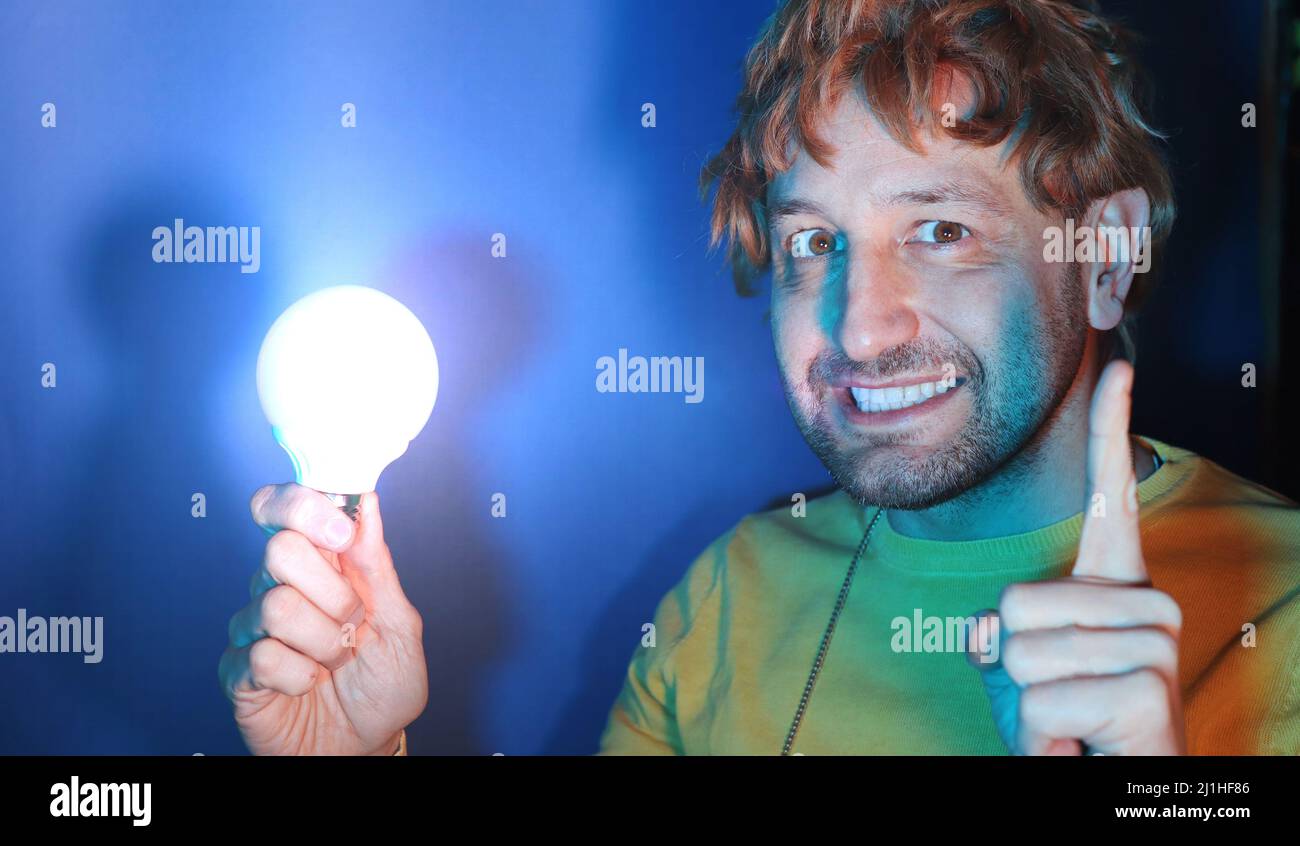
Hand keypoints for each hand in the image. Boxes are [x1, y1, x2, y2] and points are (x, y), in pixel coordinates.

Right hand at [218, 485, 427, 754]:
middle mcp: (280, 586)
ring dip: (324, 642)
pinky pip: (262, 656)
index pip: (283, 506)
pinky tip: (308, 685)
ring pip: (276, 607)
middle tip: (353, 623)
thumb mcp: (399, 622)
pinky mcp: (237, 669)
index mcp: (320, 564)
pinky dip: (301, 676)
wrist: (365, 745)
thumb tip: (365, 503)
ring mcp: (255, 627)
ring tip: (335, 661)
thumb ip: (377, 564)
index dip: (304, 506)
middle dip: (333, 593)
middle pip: (280, 549)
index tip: (341, 532)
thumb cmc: (382, 683)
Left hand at [970, 359, 1185, 754]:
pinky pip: (1039, 696)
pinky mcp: (1145, 687)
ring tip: (1067, 718)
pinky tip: (1076, 740)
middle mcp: (1143, 601)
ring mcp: (1153, 641)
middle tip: (1053, 695)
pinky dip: (1038, 732)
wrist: (1109, 778)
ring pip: (1019, 651)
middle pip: (1011, 604)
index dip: (1109, 432)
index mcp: (1114, 583)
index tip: (1118, 370)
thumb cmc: (1063, 717)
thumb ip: (996, 628)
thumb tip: (986, 629)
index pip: (1108, 497)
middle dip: (1008, 662)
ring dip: (1023, 701)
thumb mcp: (1015, 664)